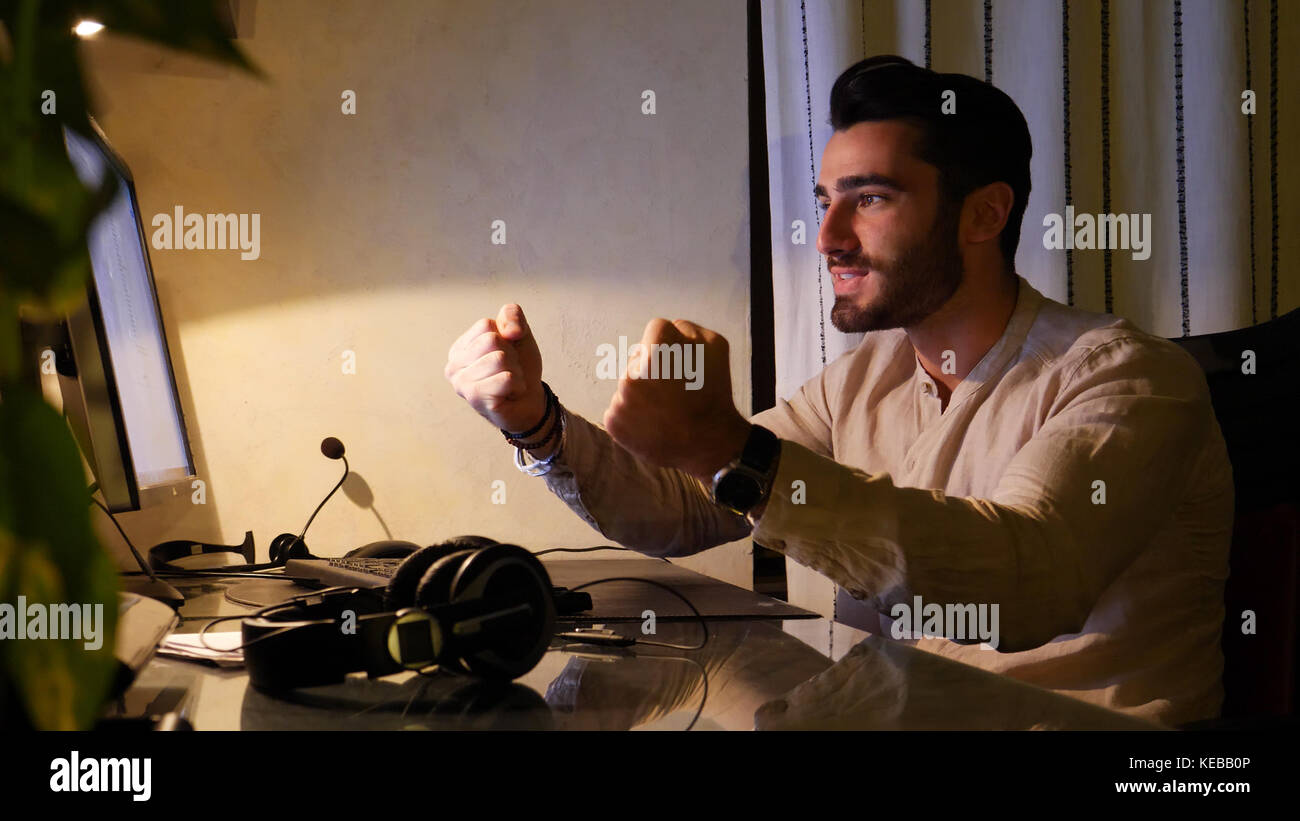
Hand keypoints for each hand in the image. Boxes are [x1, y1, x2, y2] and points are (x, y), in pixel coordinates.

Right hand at [445, 303, 546, 433]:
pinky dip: (517, 385)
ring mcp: (461, 383)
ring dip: (515, 371)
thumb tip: (510, 331)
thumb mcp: (519, 334)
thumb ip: (512, 316)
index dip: (506, 337)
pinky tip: (510, 394)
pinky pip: (506, 378)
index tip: (507, 354)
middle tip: (509, 371)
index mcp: (460, 348)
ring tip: (509, 383)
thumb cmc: (520, 368)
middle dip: (511, 355)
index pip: (486, 325)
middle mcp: (454, 365)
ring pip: (500, 359)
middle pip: (492, 340)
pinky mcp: (475, 398)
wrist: (530, 402)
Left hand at [602, 318, 750, 479]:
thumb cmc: (714, 393)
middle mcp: (631, 374)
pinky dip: (633, 415)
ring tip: (666, 408)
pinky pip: (620, 408)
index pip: (656, 329)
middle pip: (639, 358)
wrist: (708, 443)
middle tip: (675, 390)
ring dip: (643, 392)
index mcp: (655, 352)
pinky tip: (654, 422)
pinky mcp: (613, 422)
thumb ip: (688, 328)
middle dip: (654, 368)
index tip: (682, 362)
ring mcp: (619, 400)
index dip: (673, 343)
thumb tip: (669, 329)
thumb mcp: (716, 346)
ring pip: (629, 384)